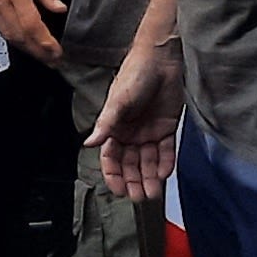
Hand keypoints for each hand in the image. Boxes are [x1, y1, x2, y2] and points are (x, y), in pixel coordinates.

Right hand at [0, 0, 65, 60]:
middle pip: (18, 34)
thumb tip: (58, 10)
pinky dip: (16, 36)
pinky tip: (29, 41)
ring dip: (26, 47)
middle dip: (37, 50)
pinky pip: (1, 26)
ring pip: (8, 34)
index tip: (58, 53)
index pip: (31, 25)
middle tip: (54, 60)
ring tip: (44, 55)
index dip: (45, 42)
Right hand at [87, 47, 180, 200]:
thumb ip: (106, 124)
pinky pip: (166, 151)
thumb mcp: (118, 101)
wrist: (162, 59)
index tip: (119, 190)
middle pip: (131, 164)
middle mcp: (131, 133)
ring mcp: (149, 132)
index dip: (114, 174)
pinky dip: (166, 163)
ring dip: (150, 177)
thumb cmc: (135, 74)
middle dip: (134, 181)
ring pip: (149, 161)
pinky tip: (164, 174)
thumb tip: (90, 143)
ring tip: (153, 193)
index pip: (112, 157)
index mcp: (115, 127)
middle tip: (138, 197)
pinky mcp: (166, 128)